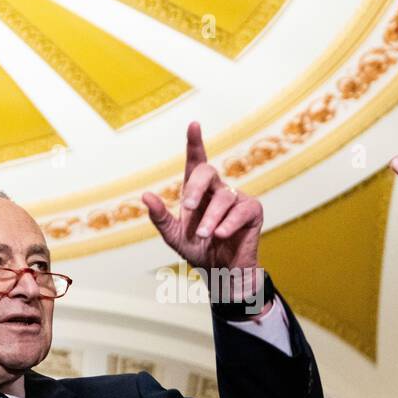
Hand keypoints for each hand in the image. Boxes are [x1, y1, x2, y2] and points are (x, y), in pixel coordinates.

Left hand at [143, 122, 263, 281]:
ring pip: (223, 197)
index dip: (195, 142)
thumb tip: (145, 196)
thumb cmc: (199, 250)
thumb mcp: (174, 236)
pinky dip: (228, 223)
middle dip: (195, 187)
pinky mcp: (253, 211)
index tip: (194, 124)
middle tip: (187, 207)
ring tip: (205, 235)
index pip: (196, 162)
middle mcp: (218, 190)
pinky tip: (220, 234)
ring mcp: (237, 199)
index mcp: (198, 191)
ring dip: (211, 217)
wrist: (221, 273)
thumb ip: (160, 217)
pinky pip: (240, 211)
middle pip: (207, 171)